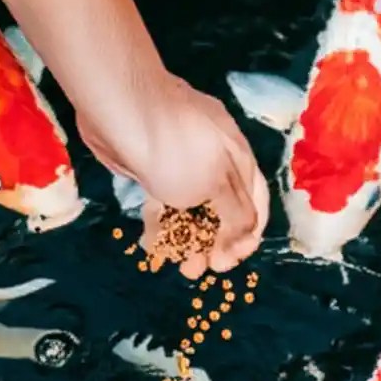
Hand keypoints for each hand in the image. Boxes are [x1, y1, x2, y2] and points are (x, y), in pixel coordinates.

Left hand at [78, 75, 269, 278]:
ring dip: (188, 239)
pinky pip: (161, 203)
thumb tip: (245, 238)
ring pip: (191, 210)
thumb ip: (238, 215)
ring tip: (179, 266)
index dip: (247, 238)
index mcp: (240, 162)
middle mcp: (215, 162)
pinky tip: (152, 245)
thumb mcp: (218, 185)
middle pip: (223, 210)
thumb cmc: (179, 149)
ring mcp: (182, 164)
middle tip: (200, 270)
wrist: (123, 111)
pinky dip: (160, 224)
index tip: (228, 263)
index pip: (256, 205)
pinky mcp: (150, 168)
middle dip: (215, 244)